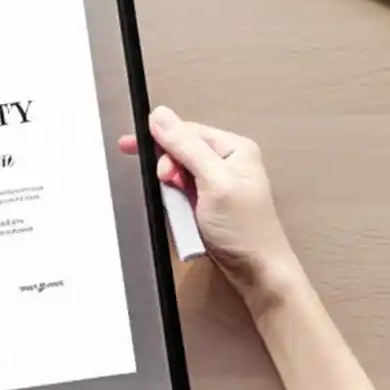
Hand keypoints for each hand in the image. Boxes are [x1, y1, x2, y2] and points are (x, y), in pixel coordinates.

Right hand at [119, 107, 298, 308]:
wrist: (257, 273)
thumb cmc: (245, 230)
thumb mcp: (214, 182)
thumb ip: (186, 147)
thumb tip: (161, 116)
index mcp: (234, 148)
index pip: (187, 131)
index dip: (161, 140)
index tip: (133, 146)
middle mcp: (227, 162)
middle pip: (180, 152)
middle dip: (167, 169)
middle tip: (163, 183)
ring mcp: (217, 185)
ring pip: (178, 175)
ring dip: (171, 191)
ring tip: (179, 207)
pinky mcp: (208, 204)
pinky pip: (181, 196)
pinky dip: (176, 205)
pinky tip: (180, 215)